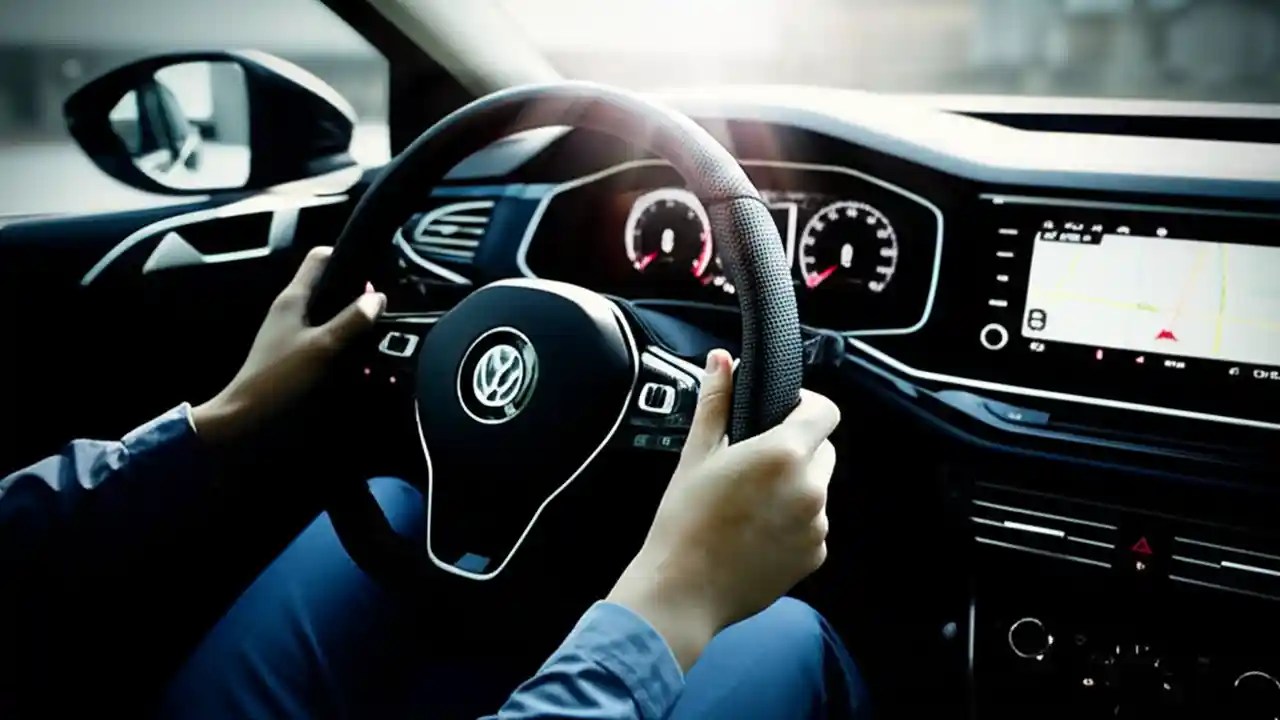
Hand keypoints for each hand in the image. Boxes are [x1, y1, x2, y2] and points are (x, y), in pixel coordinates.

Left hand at [192, 246, 385, 446]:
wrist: (247, 417)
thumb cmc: (280, 377)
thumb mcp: (322, 346)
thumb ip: (352, 320)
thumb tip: (378, 297)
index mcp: (293, 298)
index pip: (320, 259)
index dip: (347, 257)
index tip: (373, 273)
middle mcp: (292, 310)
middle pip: (330, 288)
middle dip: (357, 295)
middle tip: (383, 310)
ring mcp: (293, 333)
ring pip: (331, 315)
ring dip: (353, 322)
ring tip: (380, 334)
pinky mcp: (297, 355)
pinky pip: (328, 339)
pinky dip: (346, 344)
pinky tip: (362, 359)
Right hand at [607, 349, 839, 669]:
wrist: (682, 590)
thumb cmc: (684, 521)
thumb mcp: (696, 454)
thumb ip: (716, 401)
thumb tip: (721, 361)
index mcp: (783, 454)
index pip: (826, 411)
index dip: (806, 406)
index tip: (782, 414)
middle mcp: (810, 488)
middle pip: (823, 449)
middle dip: (796, 449)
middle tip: (753, 464)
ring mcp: (816, 525)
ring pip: (817, 488)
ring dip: (794, 487)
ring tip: (749, 504)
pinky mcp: (815, 555)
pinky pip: (813, 524)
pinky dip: (793, 522)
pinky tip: (755, 531)